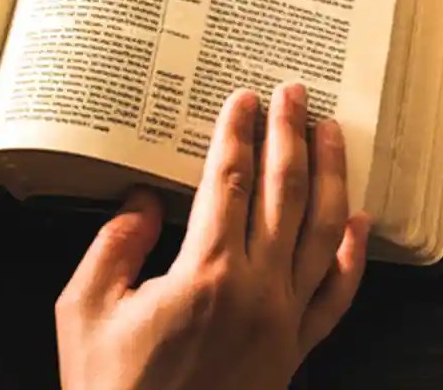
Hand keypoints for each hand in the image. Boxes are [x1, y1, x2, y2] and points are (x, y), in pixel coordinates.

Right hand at [56, 84, 369, 389]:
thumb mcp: (84, 312)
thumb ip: (114, 246)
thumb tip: (143, 201)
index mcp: (206, 274)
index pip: (231, 182)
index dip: (238, 134)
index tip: (243, 100)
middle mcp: (257, 290)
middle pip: (286, 192)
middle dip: (290, 134)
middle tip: (294, 94)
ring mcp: (285, 319)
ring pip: (323, 230)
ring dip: (331, 175)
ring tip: (332, 135)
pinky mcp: (296, 349)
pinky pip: (337, 294)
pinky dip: (353, 254)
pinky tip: (357, 222)